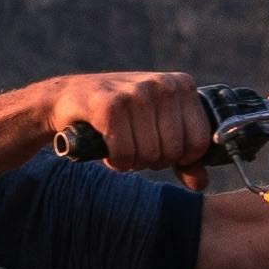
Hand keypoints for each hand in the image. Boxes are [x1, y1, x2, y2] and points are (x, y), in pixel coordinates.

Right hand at [44, 70, 214, 172]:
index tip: (159, 147)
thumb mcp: (156, 128)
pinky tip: (106, 146)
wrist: (68, 99)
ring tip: (119, 143)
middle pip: (173, 151)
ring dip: (131, 161)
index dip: (179, 157)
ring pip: (149, 155)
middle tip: (134, 145)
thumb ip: (182, 156)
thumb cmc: (119, 115)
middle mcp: (162, 84)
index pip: (199, 142)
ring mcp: (136, 93)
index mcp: (182, 85)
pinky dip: (115, 160)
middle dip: (152, 159)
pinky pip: (124, 154)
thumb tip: (200, 184)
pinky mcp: (109, 106)